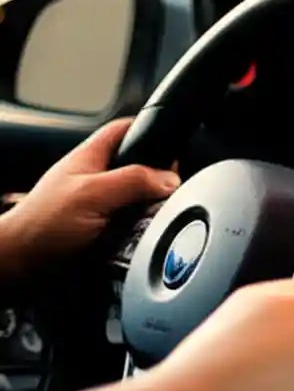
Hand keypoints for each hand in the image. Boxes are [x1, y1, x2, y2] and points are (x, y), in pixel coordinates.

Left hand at [0, 119, 179, 275]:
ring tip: (158, 217)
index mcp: (91, 158)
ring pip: (139, 199)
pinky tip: (146, 236)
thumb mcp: (93, 194)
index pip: (124, 130)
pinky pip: (134, 224)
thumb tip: (169, 178)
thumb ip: (133, 181)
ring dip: (152, 209)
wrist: (24, 262)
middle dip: (159, 177)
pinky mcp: (104, 229)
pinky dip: (144, 230)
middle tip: (172, 189)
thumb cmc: (42, 223)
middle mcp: (96, 179)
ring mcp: (100, 204)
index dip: (149, 128)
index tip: (173, 138)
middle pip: (139, 167)